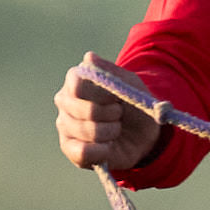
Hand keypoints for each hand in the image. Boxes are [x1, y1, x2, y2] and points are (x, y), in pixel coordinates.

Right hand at [54, 54, 163, 173]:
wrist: (144, 135)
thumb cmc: (133, 105)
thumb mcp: (129, 84)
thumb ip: (110, 71)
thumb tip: (89, 57)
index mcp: (75, 81)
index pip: (78, 85)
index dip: (102, 94)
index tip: (117, 98)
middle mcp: (65, 101)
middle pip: (84, 110)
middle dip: (111, 115)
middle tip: (119, 115)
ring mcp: (65, 126)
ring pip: (86, 131)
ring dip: (111, 132)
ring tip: (116, 129)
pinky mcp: (70, 149)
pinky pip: (82, 152)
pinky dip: (102, 151)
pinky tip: (108, 147)